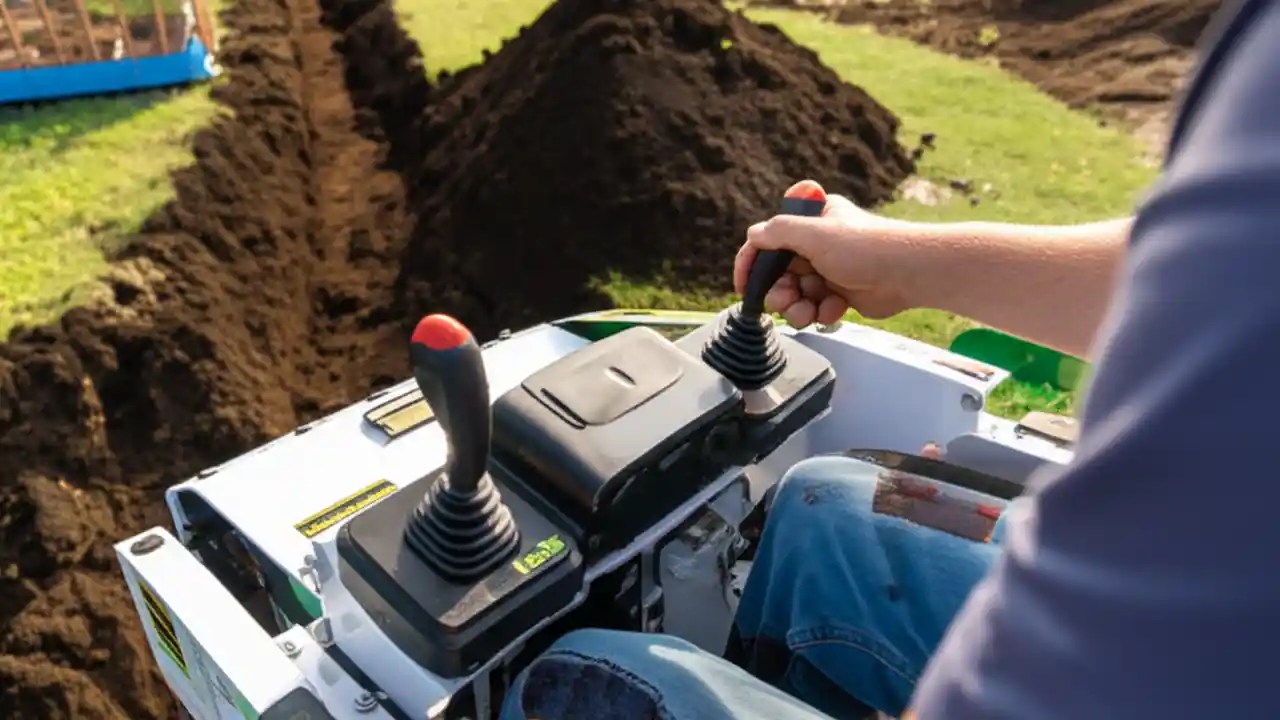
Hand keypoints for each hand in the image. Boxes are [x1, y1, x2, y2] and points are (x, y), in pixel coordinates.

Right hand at [734, 190, 914, 327]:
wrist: (908, 273)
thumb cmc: (865, 247)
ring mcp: (829, 269)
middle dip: (780, 292)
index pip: (767, 240)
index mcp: (810, 221)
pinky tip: (835, 309)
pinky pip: (817, 306)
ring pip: (797, 294)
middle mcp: (817, 243)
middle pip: (779, 273)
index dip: (751, 264)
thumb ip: (778, 232)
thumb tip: (753, 235)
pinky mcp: (841, 292)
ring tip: (809, 311)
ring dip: (798, 307)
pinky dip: (821, 311)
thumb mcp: (814, 233)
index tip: (744, 287)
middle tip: (785, 301)